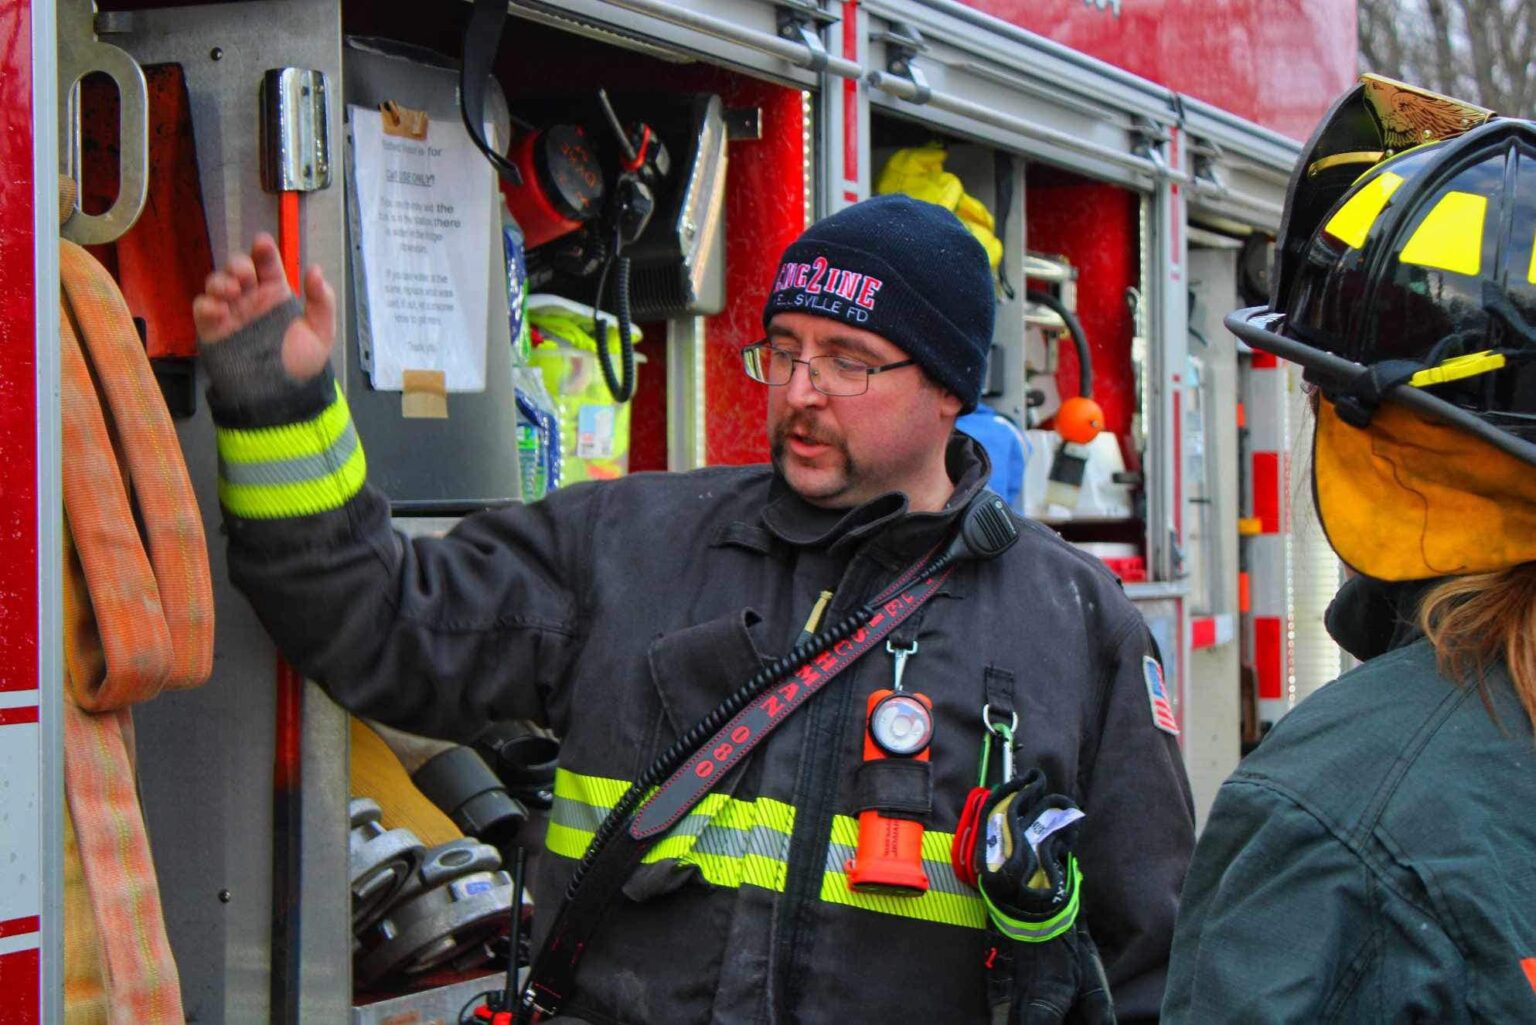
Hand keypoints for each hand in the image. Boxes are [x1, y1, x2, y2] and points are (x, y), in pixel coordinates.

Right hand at [192, 232, 335, 380]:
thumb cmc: (300, 363)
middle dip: (238, 264)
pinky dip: (207, 303)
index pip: (267, 265)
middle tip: (246, 275)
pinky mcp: (212, 329)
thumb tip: (315, 270)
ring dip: (221, 280)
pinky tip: (220, 309)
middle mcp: (251, 299)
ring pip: (217, 283)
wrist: (279, 395)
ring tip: (233, 290)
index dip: (264, 251)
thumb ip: (321, 302)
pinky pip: (202, 308)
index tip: (263, 243)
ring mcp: (230, 312)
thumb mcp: (320, 333)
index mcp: (276, 295)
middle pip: (237, 268)